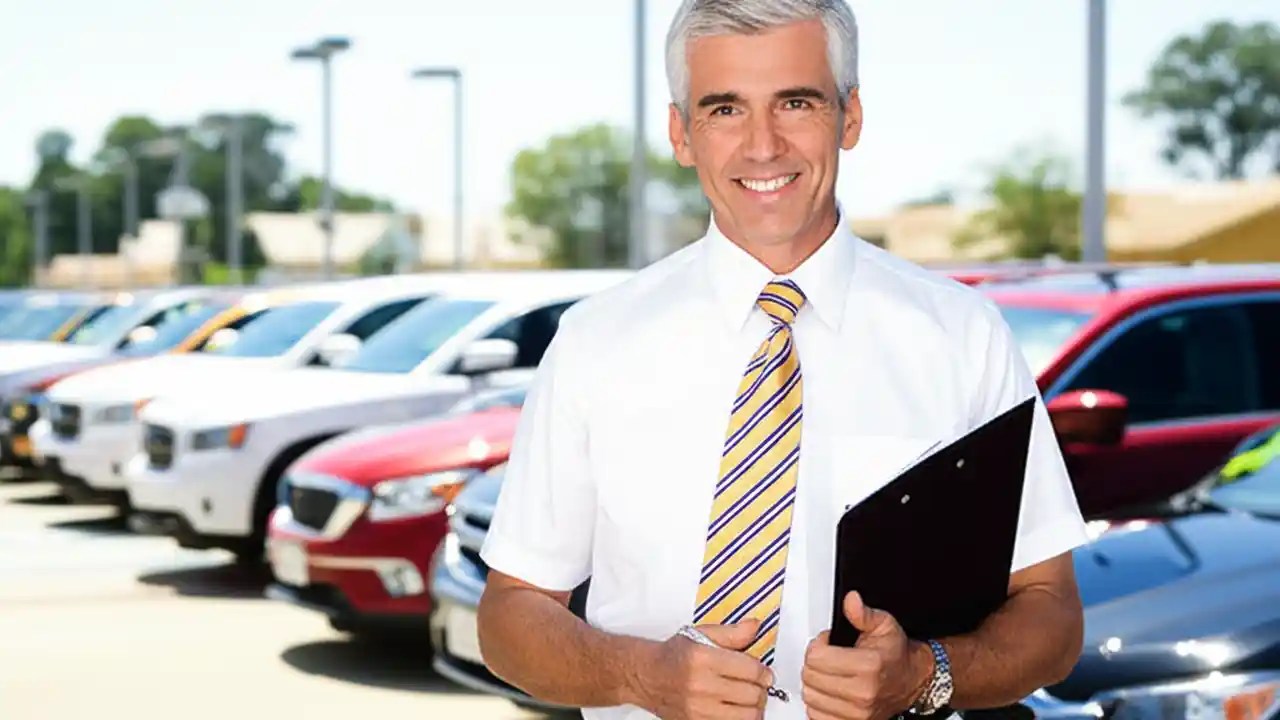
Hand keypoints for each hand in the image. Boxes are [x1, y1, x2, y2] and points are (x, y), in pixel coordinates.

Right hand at [631, 618, 774, 719]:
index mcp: (703, 659)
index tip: (765, 674)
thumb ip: (731, 633)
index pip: (750, 670)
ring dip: (753, 708)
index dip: (764, 673)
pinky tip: (735, 709)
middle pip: (752, 695)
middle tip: (757, 685)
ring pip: (747, 716)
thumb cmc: (673, 655)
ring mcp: (698, 710)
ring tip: (748, 699)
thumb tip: (755, 626)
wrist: (646, 677)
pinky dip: (739, 718)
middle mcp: (701, 686)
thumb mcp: (700, 635)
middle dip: (760, 690)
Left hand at [801, 592, 934, 719]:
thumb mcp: (884, 625)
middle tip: (826, 656)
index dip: (818, 644)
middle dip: (813, 662)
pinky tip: (828, 691)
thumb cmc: (895, 655)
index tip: (827, 642)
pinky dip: (817, 703)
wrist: (911, 681)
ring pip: (810, 696)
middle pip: (810, 676)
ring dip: (814, 683)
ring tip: (828, 673)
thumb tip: (851, 601)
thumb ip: (863, 613)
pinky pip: (815, 715)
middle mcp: (862, 693)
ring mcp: (856, 713)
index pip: (817, 657)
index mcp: (868, 666)